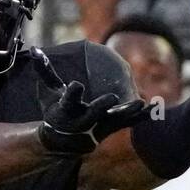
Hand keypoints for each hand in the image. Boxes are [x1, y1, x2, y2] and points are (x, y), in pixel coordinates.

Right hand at [32, 47, 147, 155]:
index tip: (76, 85)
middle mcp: (82, 120)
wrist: (61, 141)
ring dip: (128, 112)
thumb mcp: (47, 93)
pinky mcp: (109, 129)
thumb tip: (35, 49)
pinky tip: (153, 109)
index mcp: (66, 110)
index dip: (72, 93)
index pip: (68, 100)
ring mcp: (97, 127)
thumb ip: (45, 71)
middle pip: (92, 113)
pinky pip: (127, 123)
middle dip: (101, 107)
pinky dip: (140, 117)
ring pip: (114, 120)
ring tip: (141, 103)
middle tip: (112, 98)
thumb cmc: (54, 112)